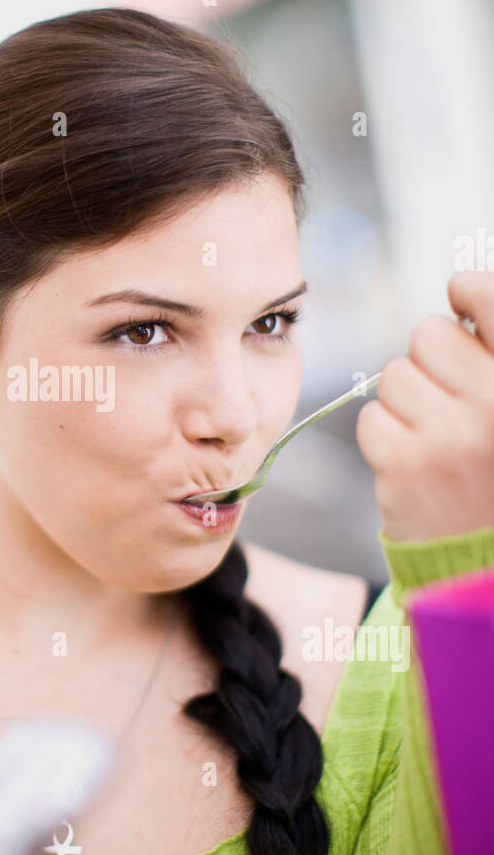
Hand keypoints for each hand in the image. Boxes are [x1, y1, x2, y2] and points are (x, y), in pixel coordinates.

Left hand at [356, 272, 493, 541]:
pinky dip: (386, 436)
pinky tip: (414, 462)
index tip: (462, 296)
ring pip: (394, 375)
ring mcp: (450, 435)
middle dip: (433, 361)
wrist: (485, 568)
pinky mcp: (405, 464)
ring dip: (406, 402)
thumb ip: (493, 354)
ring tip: (437, 438)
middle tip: (452, 401)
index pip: (490, 297)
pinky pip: (372, 417)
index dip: (469, 290)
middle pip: (429, 333)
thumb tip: (460, 286)